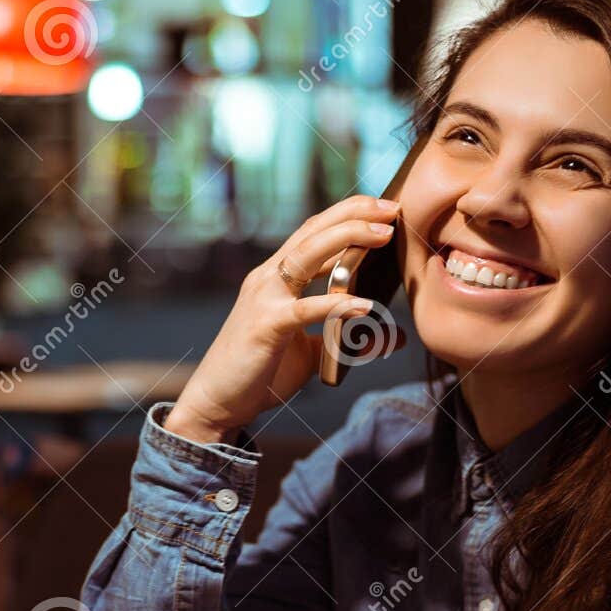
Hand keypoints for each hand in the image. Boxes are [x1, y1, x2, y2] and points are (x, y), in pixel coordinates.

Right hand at [164, 194, 406, 443]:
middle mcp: (268, 279)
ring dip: (348, 239)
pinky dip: (338, 305)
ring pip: (307, 254)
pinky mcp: (266, 326)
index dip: (348, 214)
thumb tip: (394, 335)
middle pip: (313, 231)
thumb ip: (348, 337)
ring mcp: (265, 299)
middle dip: (354, 214)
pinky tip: (367, 305)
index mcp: (277, 278)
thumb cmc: (259, 373)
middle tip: (391, 208)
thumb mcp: (313, 352)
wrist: (216, 401)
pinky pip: (306, 309)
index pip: (313, 232)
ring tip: (383, 235)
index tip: (384, 208)